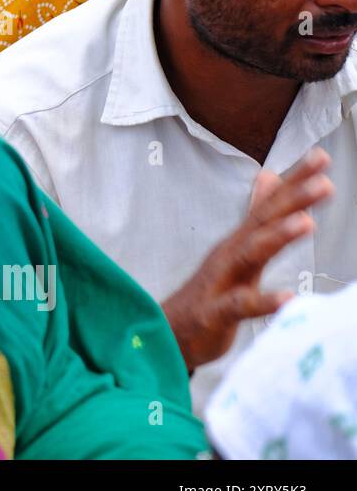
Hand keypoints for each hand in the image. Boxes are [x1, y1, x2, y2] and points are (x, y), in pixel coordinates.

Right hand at [162, 148, 332, 371]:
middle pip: (262, 223)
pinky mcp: (215, 313)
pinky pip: (240, 306)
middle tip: (323, 181)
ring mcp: (221, 281)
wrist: (167, 333)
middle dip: (292, 201)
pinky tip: (288, 297)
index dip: (294, 182)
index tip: (321, 157)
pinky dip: (264, 301)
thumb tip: (271, 175)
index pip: (269, 206)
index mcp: (239, 241)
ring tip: (307, 222)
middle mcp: (230, 254)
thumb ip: (257, 214)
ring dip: (277, 238)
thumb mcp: (236, 249)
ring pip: (250, 255)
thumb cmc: (209, 292)